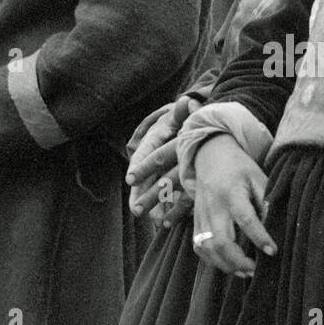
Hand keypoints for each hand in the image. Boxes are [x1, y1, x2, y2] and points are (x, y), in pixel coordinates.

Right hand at [126, 94, 200, 218]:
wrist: (192, 118)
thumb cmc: (188, 115)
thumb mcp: (185, 113)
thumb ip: (183, 111)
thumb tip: (186, 101)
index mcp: (156, 137)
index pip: (145, 153)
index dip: (139, 166)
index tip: (131, 179)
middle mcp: (158, 154)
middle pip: (148, 176)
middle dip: (141, 194)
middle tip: (136, 210)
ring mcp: (165, 168)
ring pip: (158, 188)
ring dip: (155, 204)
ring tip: (152, 220)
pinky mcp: (176, 177)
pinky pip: (172, 194)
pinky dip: (170, 208)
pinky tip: (166, 223)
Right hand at [192, 134, 275, 276]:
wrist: (210, 156)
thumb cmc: (239, 168)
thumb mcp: (257, 176)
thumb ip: (266, 199)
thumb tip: (277, 223)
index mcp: (232, 192)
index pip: (245, 218)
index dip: (259, 237)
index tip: (272, 251)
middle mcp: (213, 205)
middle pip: (221, 240)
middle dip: (239, 261)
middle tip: (256, 269)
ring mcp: (201, 215)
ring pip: (208, 248)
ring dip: (225, 265)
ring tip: (245, 272)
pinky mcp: (195, 221)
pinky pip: (199, 247)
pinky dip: (212, 261)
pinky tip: (228, 265)